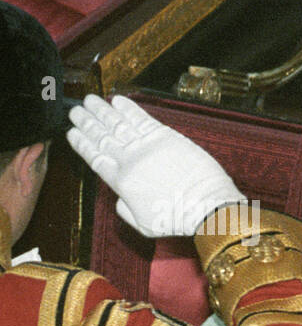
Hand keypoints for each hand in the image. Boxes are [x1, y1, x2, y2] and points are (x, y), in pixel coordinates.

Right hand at [67, 95, 243, 237]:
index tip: (71, 132)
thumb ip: (124, 210)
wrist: (207, 207)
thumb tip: (120, 199)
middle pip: (102, 136)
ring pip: (118, 124)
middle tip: (75, 110)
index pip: (94, 157)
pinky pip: (142, 118)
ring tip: (90, 100)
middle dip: (86, 122)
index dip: (81, 143)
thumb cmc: (178, 219)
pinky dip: (128, 108)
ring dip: (102, 110)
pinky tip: (118, 100)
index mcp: (121, 182)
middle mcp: (130, 160)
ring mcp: (147, 146)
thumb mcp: (143, 225)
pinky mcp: (167, 137)